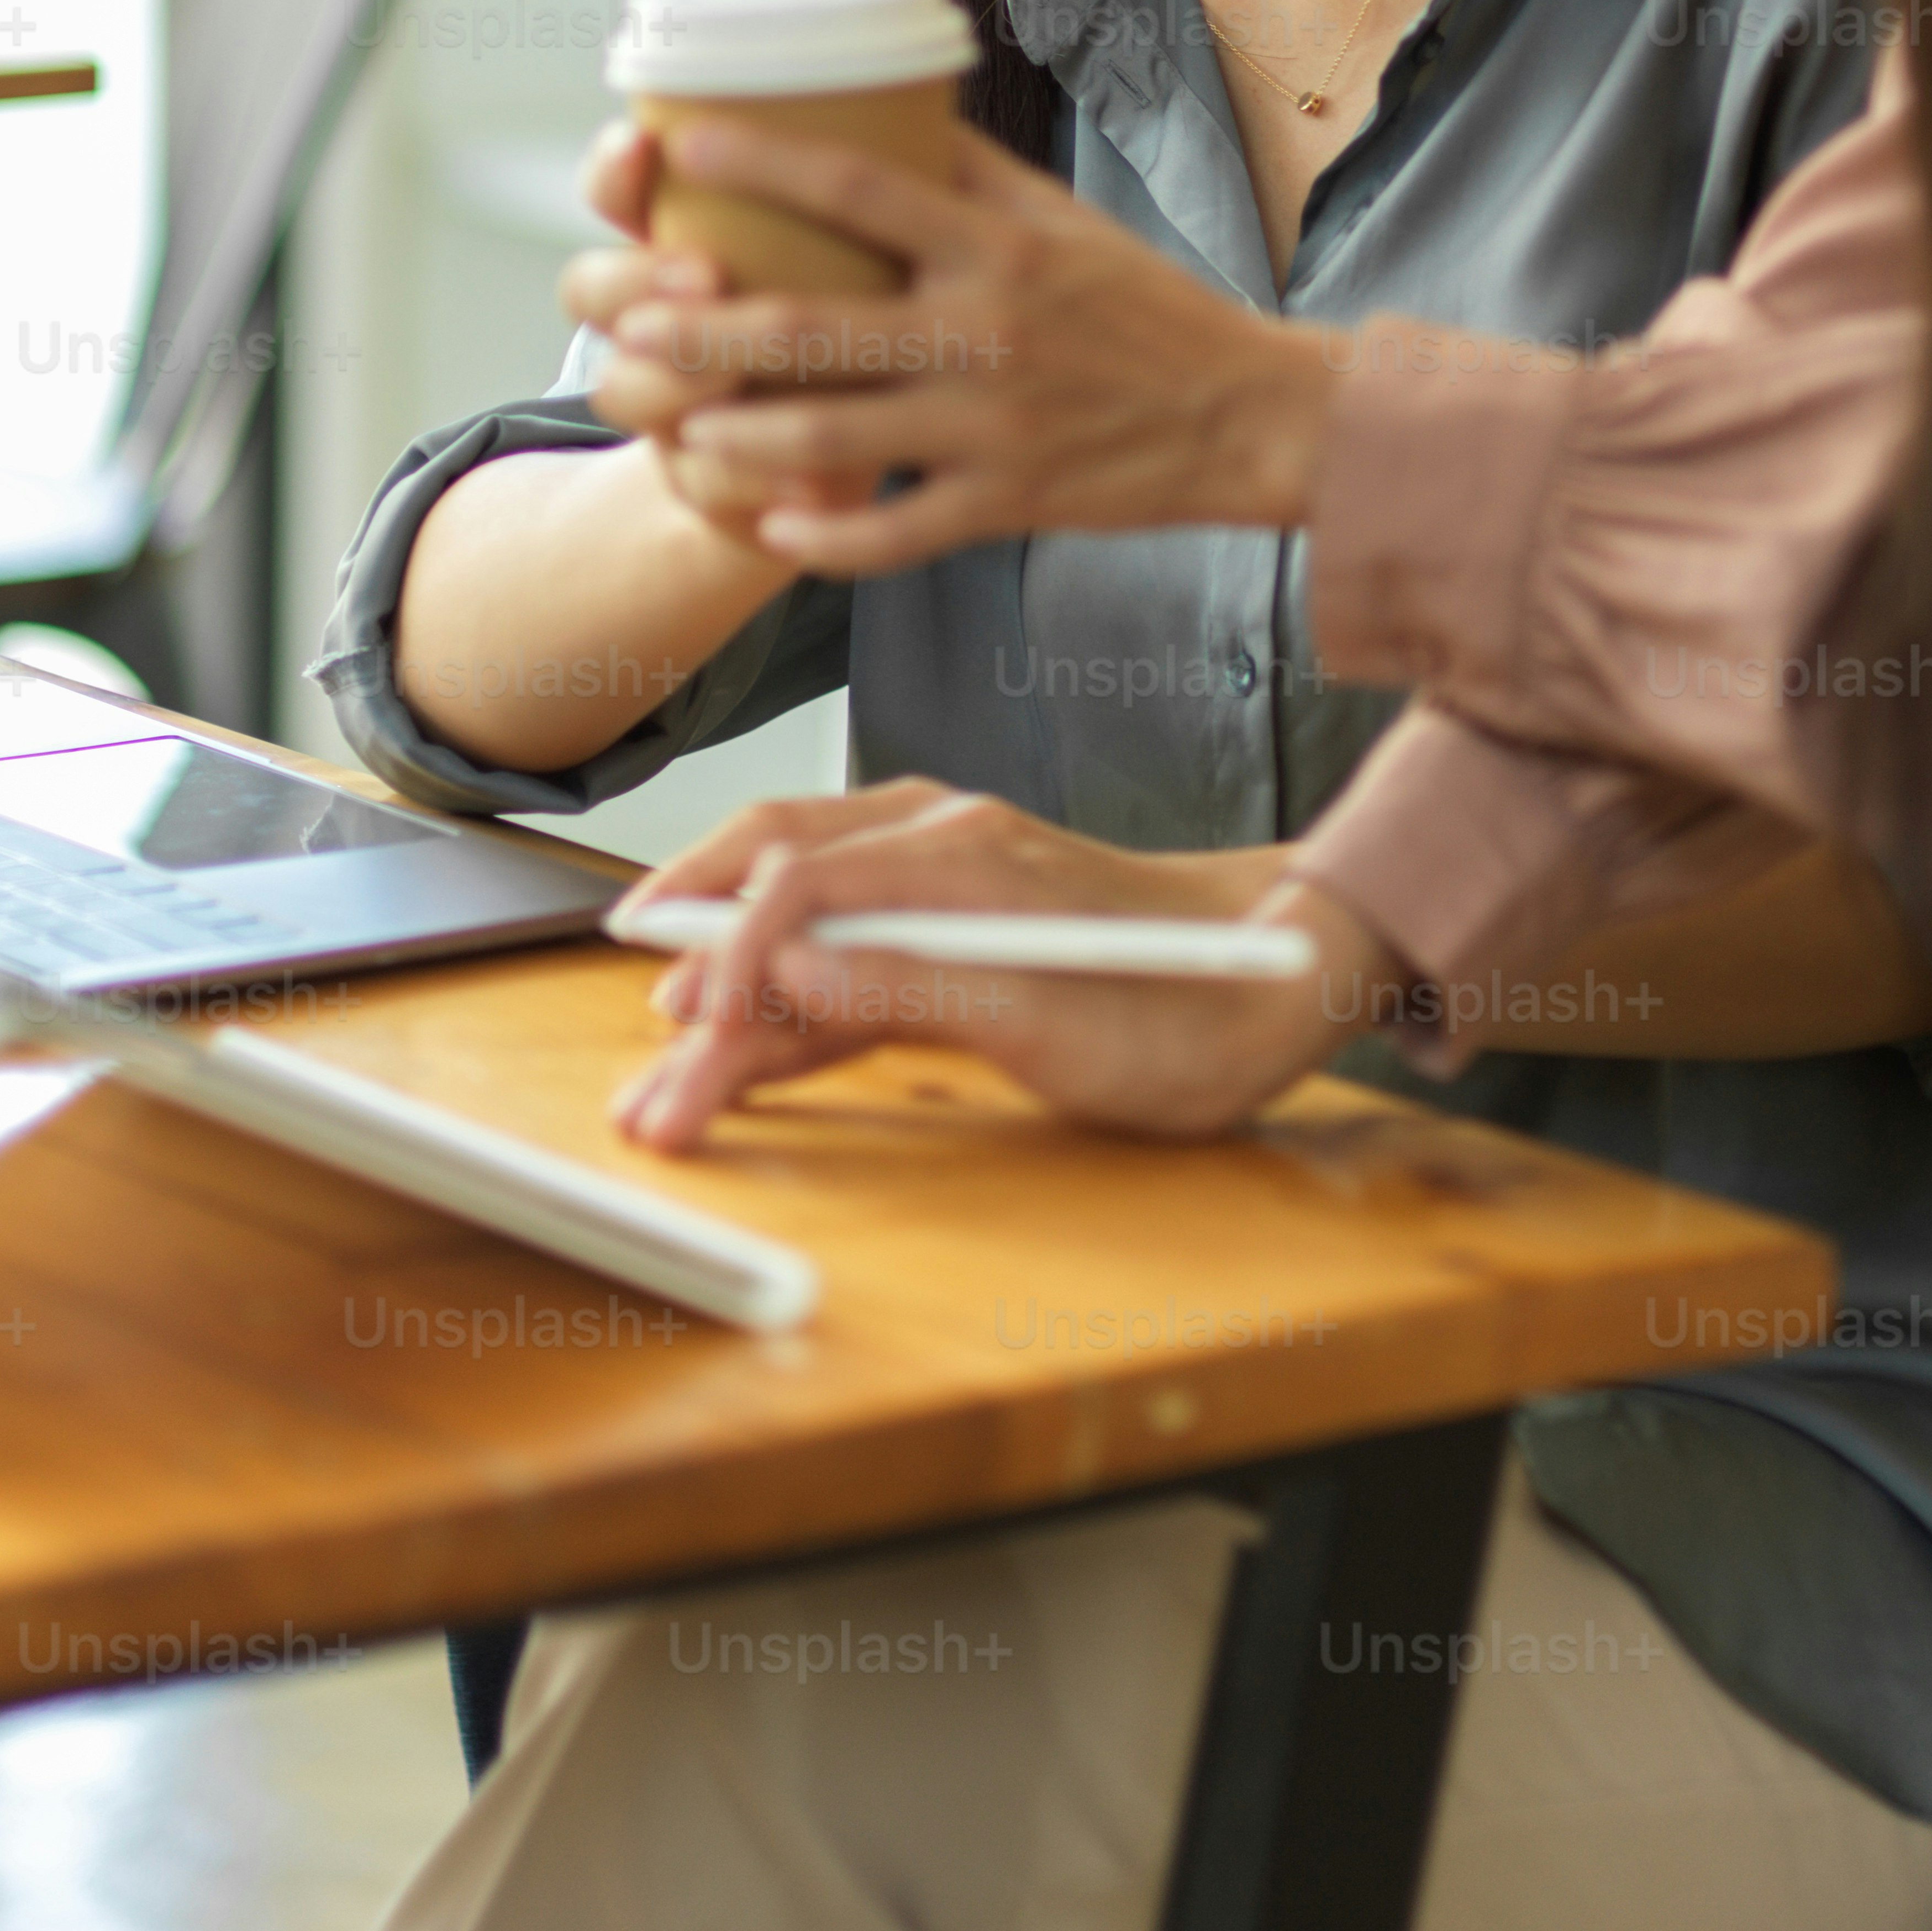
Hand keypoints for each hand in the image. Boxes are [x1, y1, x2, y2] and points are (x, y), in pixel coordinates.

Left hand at [602, 120, 1343, 572]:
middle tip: (626, 324)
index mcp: (996, 245)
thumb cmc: (1143, 307)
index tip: (678, 147)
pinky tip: (772, 526)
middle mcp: (987, 328)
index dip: (760, 164)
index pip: (859, 186)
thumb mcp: (1064, 220)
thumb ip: (970, 170)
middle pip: (818, 325)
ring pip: (841, 437)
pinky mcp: (1010, 500)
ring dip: (744, 433)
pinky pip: (901, 529)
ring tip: (675, 427)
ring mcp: (994, 423)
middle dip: (707, 327)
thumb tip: (886, 100)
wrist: (1247, 416)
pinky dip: (832, 536)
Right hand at [610, 781, 1401, 1147]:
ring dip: (732, 1002)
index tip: (691, 1037)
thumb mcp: (1057, 1023)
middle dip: (699, 976)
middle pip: (777, 884)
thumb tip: (789, 974)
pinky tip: (740, 1055)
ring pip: (800, 925)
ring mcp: (941, 883)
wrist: (1284, 974)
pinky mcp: (952, 930)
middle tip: (647, 1078)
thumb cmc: (1194, 1004)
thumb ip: (915, 989)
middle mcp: (938, 845)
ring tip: (666, 1085)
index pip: (800, 882)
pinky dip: (790, 1008)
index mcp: (962, 853)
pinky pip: (847, 958)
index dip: (732, 957)